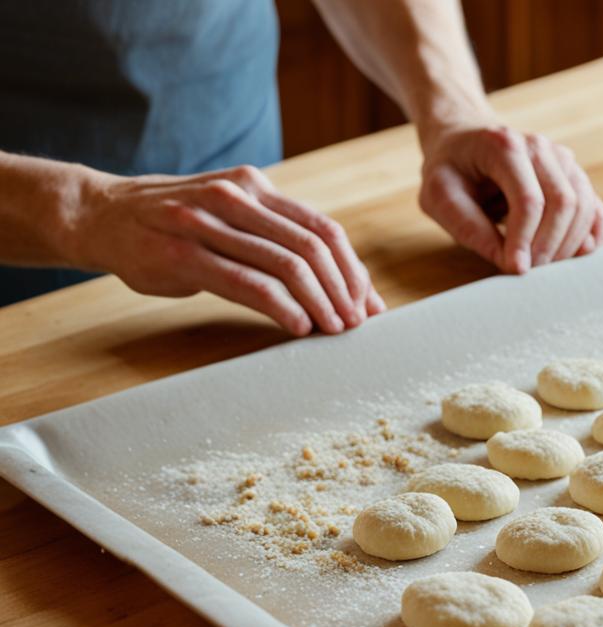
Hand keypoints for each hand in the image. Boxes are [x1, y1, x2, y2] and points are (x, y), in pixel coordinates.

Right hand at [67, 165, 385, 335]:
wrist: (100, 214)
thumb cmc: (174, 223)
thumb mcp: (228, 213)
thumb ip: (273, 236)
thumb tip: (332, 279)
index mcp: (255, 187)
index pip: (323, 229)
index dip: (353, 269)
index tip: (369, 303)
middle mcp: (237, 199)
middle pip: (313, 247)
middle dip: (344, 289)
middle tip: (357, 322)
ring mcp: (208, 224)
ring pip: (287, 265)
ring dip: (320, 302)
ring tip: (334, 329)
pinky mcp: (184, 254)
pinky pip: (248, 283)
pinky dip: (282, 307)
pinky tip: (299, 326)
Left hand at [417, 122, 602, 273]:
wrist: (464, 141)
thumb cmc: (450, 170)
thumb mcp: (439, 196)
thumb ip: (469, 227)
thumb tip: (513, 264)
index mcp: (504, 145)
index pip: (528, 199)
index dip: (525, 240)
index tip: (516, 269)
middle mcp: (539, 147)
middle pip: (563, 202)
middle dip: (550, 245)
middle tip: (530, 271)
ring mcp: (561, 158)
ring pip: (584, 205)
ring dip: (569, 244)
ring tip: (545, 265)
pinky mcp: (573, 175)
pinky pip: (595, 207)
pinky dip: (593, 234)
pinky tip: (579, 254)